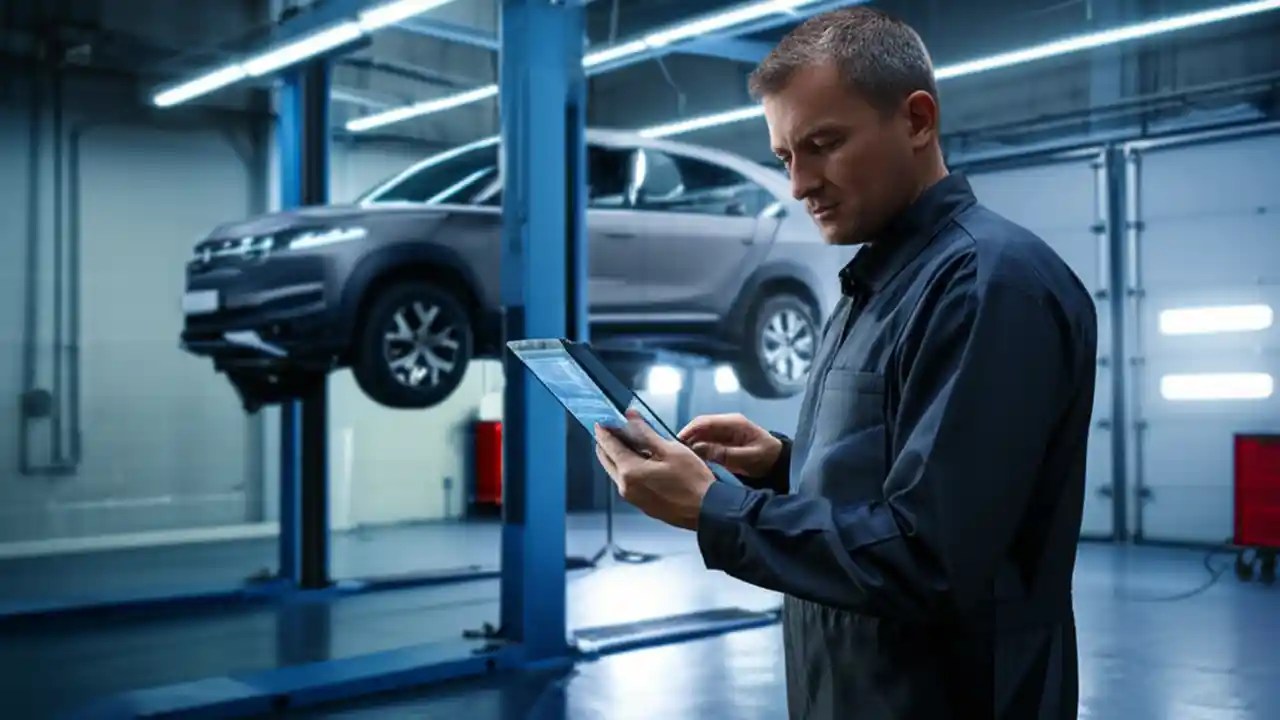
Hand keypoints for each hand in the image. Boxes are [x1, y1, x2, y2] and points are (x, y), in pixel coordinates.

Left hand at [594, 410, 714, 530]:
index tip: (602, 419)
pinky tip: (642, 459)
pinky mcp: (641, 503)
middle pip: (606, 459)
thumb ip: (645, 433)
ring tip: (631, 440)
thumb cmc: (692, 480)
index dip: (603, 429)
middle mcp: (625, 486)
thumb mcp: (670, 450)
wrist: (708, 510)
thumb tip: (630, 416)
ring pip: (616, 470)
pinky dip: (628, 467)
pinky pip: (627, 481)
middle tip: (615, 427)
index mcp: (629, 471)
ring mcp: (632, 497)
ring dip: (618, 454)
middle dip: (607, 442)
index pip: (608, 445)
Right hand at [677, 413, 781, 478]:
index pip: (704, 422)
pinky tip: (691, 461)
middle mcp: (725, 425)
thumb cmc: (766, 458)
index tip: (677, 443)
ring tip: (680, 459)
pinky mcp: (722, 444)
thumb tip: (700, 449)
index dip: (689, 431)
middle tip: (675, 454)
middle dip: (686, 439)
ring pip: (700, 437)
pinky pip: (705, 445)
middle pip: (699, 428)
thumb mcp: (748, 457)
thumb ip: (724, 453)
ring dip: (690, 446)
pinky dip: (697, 451)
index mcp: (732, 423)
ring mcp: (723, 434)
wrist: (778, 463)